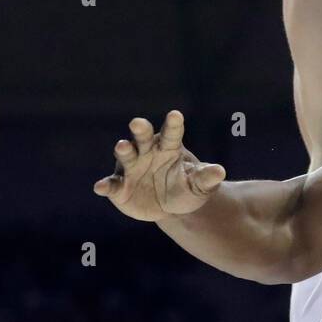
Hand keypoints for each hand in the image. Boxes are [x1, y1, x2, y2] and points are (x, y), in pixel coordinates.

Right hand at [93, 110, 225, 221]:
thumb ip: (206, 178)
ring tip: (123, 146)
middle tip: (138, 123)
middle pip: (142, 137)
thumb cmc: (185, 188)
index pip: (172, 133)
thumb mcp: (199, 186)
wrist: (169, 207)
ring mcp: (131, 167)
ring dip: (123, 150)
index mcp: (169, 147)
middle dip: (140, 129)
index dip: (173, 124)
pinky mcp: (119, 186)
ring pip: (126, 155)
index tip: (176, 115)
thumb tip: (220, 171)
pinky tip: (101, 187)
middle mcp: (146, 152)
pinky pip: (112, 184)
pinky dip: (106, 185)